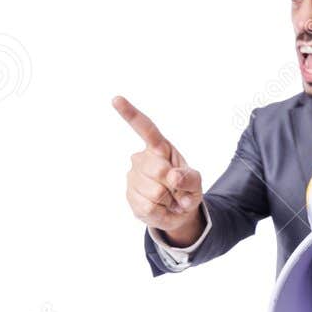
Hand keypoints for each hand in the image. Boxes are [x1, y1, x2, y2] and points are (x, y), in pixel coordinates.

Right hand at [113, 96, 204, 246]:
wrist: (177, 212)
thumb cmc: (186, 189)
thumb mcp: (196, 182)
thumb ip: (189, 178)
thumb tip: (173, 177)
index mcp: (159, 148)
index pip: (144, 128)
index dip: (130, 113)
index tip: (116, 99)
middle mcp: (141, 159)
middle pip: (158, 170)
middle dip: (173, 184)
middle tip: (176, 190)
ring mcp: (133, 177)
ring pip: (154, 192)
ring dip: (168, 201)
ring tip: (169, 200)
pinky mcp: (129, 196)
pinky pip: (148, 207)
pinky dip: (161, 212)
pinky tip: (161, 208)